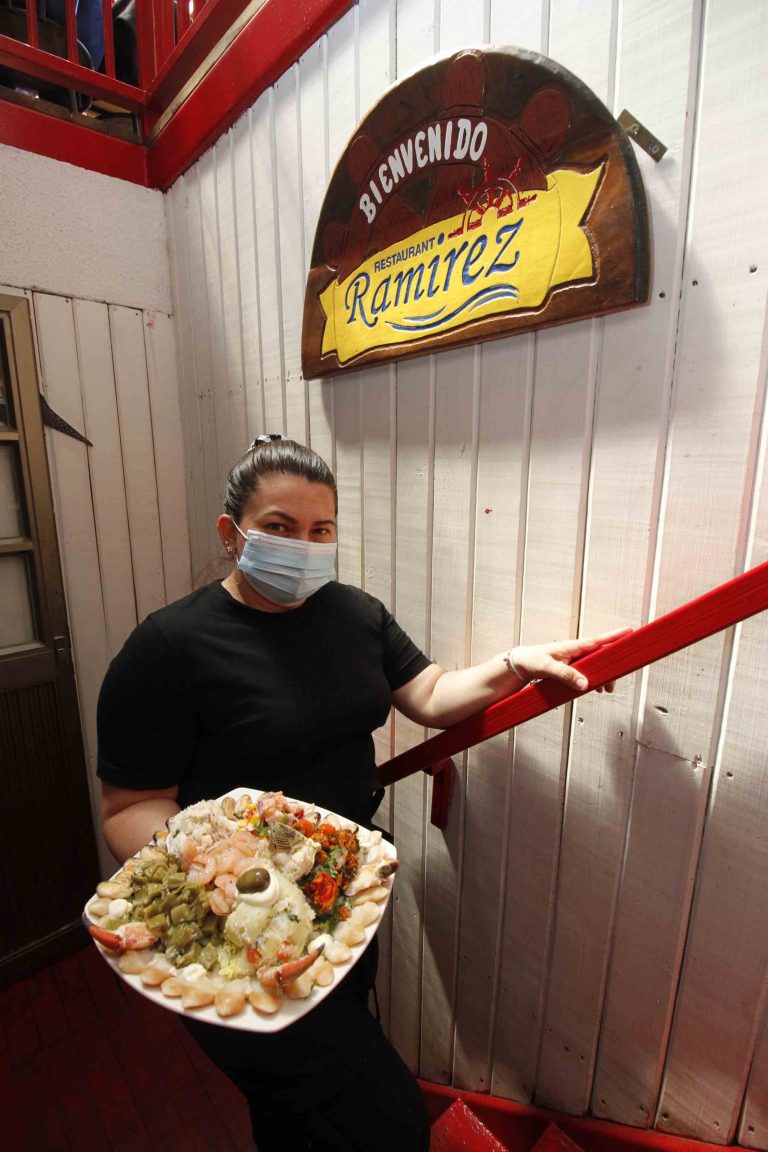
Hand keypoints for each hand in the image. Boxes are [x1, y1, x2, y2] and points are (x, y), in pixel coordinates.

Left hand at [509, 627, 631, 692]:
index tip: (629, 631)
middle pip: (601, 655)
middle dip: (611, 665)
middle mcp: (576, 652)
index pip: (597, 640)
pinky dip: (593, 680)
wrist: (520, 664)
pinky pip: (588, 673)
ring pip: (596, 666)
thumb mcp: (547, 668)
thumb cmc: (531, 660)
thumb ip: (566, 675)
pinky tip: (596, 687)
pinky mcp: (571, 668)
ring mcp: (574, 660)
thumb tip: (585, 684)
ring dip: (603, 676)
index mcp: (572, 646)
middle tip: (616, 679)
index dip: (614, 636)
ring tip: (606, 689)